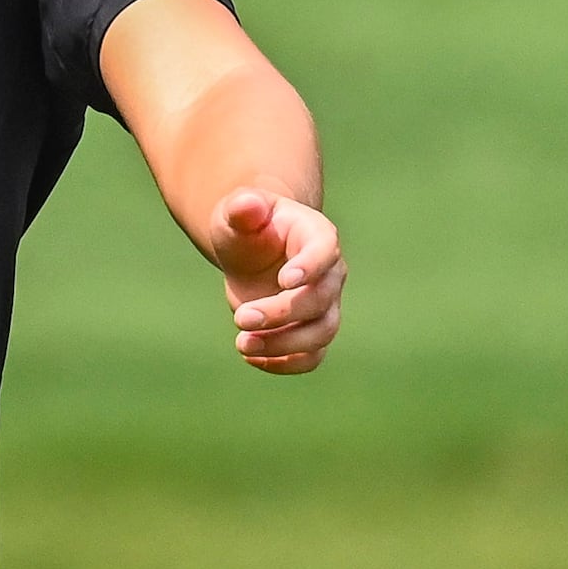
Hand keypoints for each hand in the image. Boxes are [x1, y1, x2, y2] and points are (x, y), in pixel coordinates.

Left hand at [213, 191, 341, 374]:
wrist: (251, 252)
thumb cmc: (247, 228)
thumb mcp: (238, 212)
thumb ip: (243, 208)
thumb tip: (247, 205)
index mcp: (316, 235)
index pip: (325, 251)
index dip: (310, 267)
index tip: (284, 280)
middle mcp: (330, 272)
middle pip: (320, 299)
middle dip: (281, 313)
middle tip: (241, 317)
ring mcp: (325, 305)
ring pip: (321, 333)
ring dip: (283, 344)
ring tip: (242, 344)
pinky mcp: (311, 330)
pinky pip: (312, 356)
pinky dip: (285, 363)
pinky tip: (252, 357)